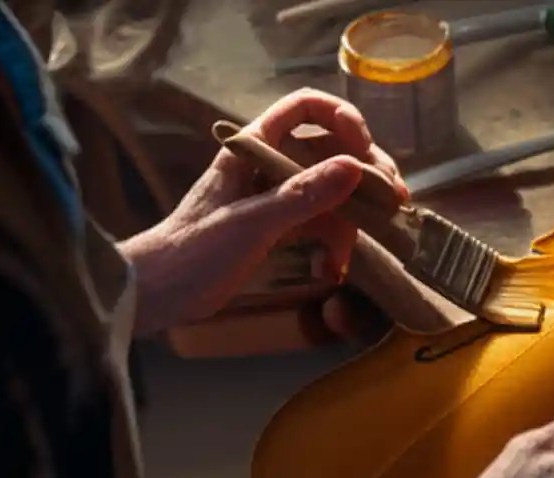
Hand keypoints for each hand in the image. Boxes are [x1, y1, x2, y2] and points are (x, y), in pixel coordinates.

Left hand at [120, 88, 406, 335]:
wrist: (158, 292)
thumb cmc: (194, 251)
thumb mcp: (252, 224)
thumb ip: (303, 195)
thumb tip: (355, 168)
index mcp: (253, 148)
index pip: (305, 109)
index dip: (341, 118)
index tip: (366, 149)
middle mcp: (269, 165)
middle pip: (330, 152)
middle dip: (365, 174)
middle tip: (395, 199)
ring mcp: (275, 197)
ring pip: (332, 192)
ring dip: (354, 218)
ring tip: (366, 246)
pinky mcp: (278, 228)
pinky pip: (320, 226)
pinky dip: (333, 246)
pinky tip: (332, 271)